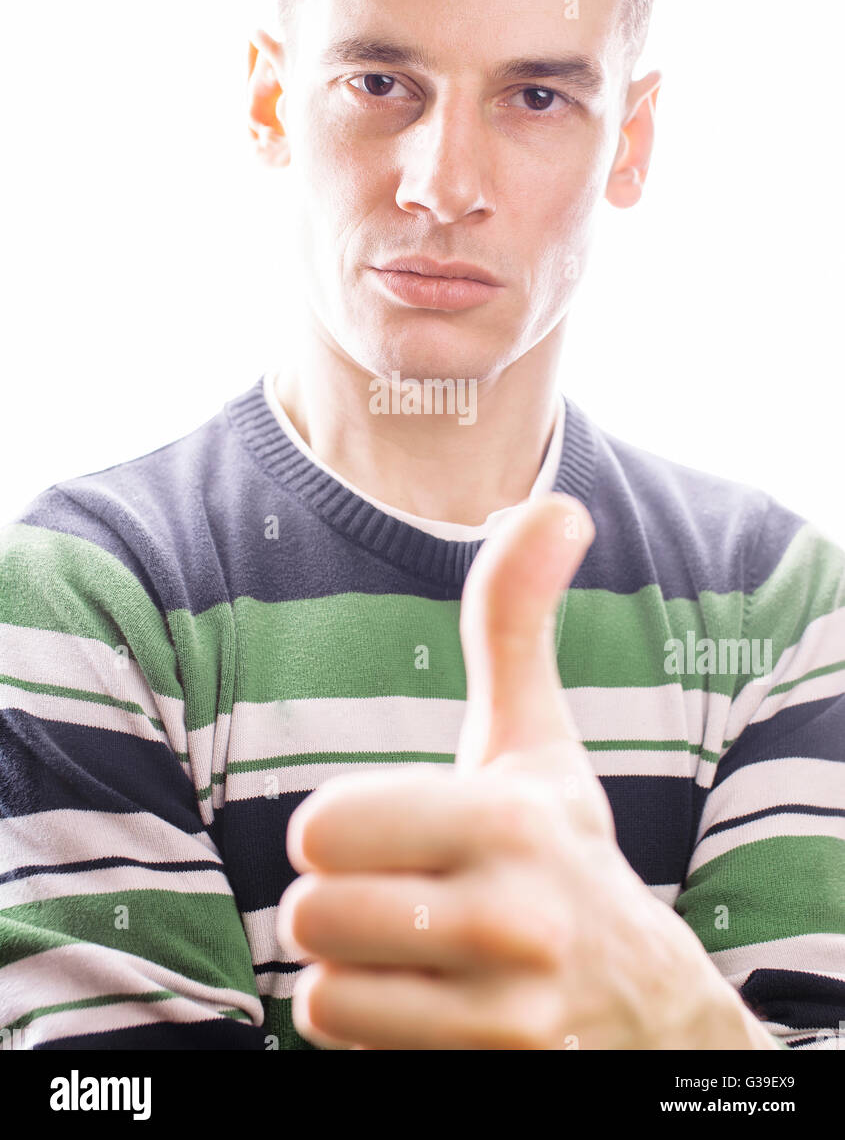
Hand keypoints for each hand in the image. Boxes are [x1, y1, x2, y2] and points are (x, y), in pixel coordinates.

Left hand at [276, 494, 775, 1048]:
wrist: (639, 1001)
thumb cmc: (560, 847)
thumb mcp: (536, 738)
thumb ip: (515, 620)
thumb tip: (552, 501)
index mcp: (509, 822)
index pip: (324, 830)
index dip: (336, 830)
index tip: (384, 833)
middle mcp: (515, 926)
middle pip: (311, 917)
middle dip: (337, 905)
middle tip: (401, 897)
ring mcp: (503, 1022)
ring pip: (324, 998)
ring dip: (351, 975)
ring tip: (417, 955)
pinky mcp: (485, 1083)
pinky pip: (352, 1058)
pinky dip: (372, 1035)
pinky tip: (432, 1010)